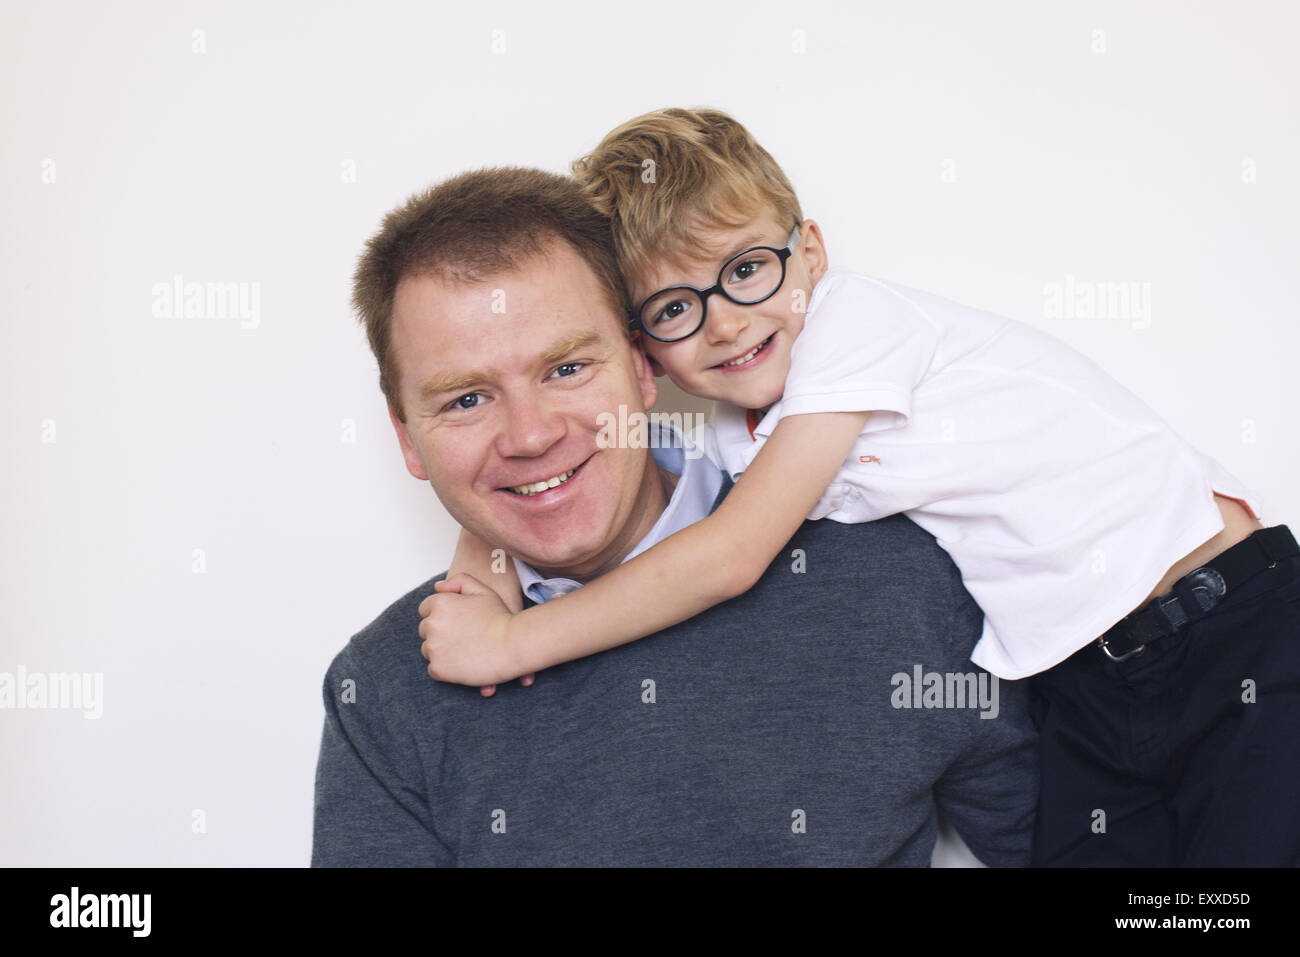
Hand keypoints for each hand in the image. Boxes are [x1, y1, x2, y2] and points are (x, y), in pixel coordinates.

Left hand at [418, 574, 534, 696]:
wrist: (513, 645)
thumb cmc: (500, 618)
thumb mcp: (483, 590)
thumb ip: (460, 581)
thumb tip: (438, 587)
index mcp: (439, 603)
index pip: (426, 610)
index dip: (444, 616)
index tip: (459, 623)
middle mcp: (432, 624)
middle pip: (425, 630)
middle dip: (441, 633)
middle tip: (465, 637)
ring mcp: (433, 648)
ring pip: (428, 650)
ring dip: (442, 651)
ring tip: (466, 650)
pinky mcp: (438, 668)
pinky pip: (434, 669)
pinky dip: (446, 669)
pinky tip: (464, 664)